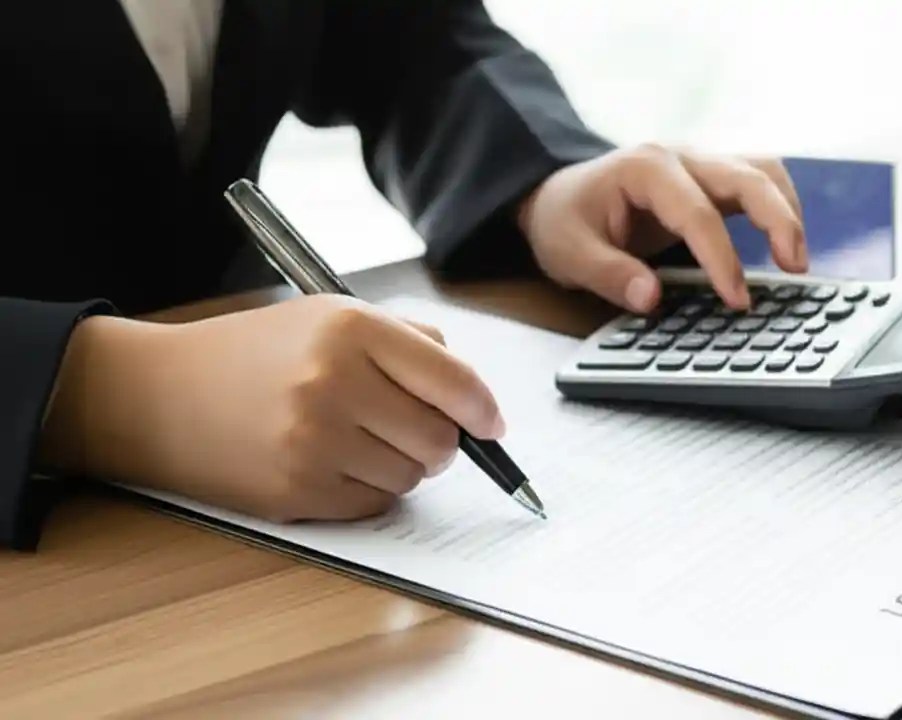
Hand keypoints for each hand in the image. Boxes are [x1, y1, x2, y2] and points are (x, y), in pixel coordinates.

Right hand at [39, 295, 502, 522]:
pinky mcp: (298, 490)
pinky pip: (375, 503)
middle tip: (415, 430)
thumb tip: (473, 395)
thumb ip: (407, 342)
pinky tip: (334, 462)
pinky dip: (370, 489)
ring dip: (403, 464)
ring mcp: (314, 441)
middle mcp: (335, 383)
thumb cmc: (258, 352)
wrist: (163, 395)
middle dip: (442, 441)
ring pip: (412, 476)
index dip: (484, 409)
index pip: (454, 380)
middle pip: (441, 439)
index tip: (492, 424)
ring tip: (360, 439)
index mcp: (352, 329)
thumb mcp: (330, 315)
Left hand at [517, 144, 807, 312]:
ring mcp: (701, 162)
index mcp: (646, 168)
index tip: (737, 300)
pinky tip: (785, 243)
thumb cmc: (565, 221)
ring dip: (788, 210)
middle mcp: (682, 156)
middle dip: (779, 220)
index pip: (698, 213)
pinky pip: (760, 181)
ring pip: (764, 170)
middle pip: (749, 176)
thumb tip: (650, 299)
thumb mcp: (569, 253)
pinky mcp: (712, 178)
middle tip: (794, 269)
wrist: (559, 195)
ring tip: (796, 261)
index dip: (722, 258)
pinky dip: (780, 207)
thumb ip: (608, 275)